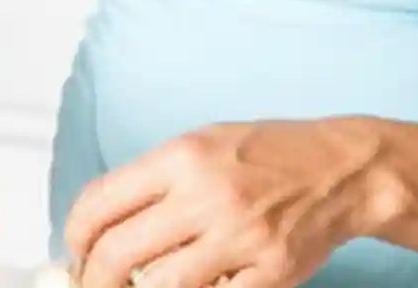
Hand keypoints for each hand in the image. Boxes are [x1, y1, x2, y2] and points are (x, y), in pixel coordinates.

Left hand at [64, 118, 386, 287]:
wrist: (344, 169)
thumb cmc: (271, 154)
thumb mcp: (204, 143)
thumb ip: (154, 179)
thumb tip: (100, 221)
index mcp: (183, 155)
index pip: (100, 202)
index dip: (74, 236)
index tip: (75, 251)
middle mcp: (207, 194)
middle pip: (118, 254)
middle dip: (94, 279)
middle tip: (94, 284)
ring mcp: (240, 237)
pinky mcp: (269, 272)